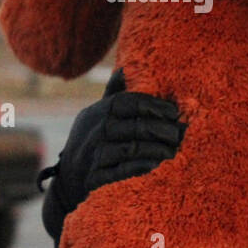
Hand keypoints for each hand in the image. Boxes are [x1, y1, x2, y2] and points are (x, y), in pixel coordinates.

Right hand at [42, 69, 185, 231]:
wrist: (68, 179)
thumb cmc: (91, 141)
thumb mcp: (96, 115)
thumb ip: (113, 94)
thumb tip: (126, 68)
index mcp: (96, 112)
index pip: (127, 102)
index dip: (153, 105)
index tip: (174, 111)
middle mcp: (94, 131)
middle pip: (133, 126)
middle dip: (160, 129)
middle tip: (179, 133)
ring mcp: (93, 155)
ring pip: (130, 148)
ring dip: (156, 149)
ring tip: (173, 151)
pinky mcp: (94, 178)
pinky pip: (121, 171)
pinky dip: (140, 167)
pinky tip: (155, 165)